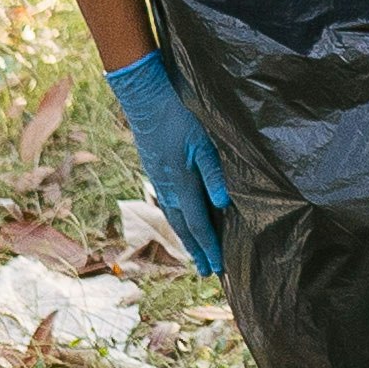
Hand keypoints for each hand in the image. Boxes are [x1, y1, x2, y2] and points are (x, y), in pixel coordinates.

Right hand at [102, 50, 232, 272]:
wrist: (145, 97)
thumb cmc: (180, 116)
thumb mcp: (203, 142)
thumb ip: (213, 173)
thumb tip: (223, 205)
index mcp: (181, 184)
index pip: (197, 224)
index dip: (208, 247)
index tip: (217, 267)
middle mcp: (168, 188)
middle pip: (183, 227)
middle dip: (196, 250)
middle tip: (207, 270)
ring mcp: (159, 179)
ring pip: (174, 216)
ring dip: (186, 237)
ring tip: (195, 252)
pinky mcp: (156, 169)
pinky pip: (169, 203)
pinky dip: (178, 218)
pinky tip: (183, 217)